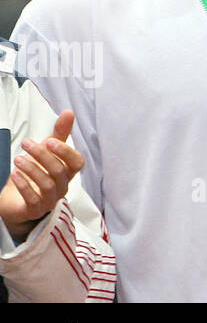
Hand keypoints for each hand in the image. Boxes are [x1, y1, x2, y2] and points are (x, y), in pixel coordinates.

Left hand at [0, 110, 83, 243]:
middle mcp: (63, 186)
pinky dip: (24, 185)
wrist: (16, 200)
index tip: (49, 140)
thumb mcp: (47, 151)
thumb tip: (69, 112)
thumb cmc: (36, 172)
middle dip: (42, 156)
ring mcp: (51, 200)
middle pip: (59, 171)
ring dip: (32, 169)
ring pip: (47, 184)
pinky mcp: (36, 210)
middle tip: (26, 144)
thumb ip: (59, 134)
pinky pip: (33, 199)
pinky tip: (15, 174)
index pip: (77, 162)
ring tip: (17, 158)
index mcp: (68, 172)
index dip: (66, 152)